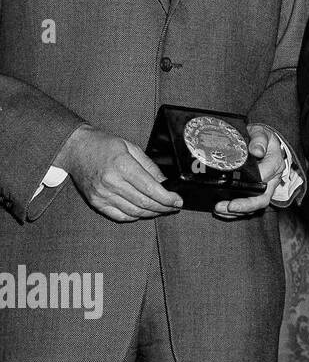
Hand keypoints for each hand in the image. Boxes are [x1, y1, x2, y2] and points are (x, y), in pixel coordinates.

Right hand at [56, 125, 182, 221]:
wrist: (76, 149)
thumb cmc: (105, 145)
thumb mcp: (131, 147)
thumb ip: (150, 166)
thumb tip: (165, 183)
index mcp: (122, 166)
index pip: (150, 189)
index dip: (167, 198)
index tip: (178, 201)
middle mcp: (111, 183)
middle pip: (144, 203)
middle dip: (164, 207)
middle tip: (174, 206)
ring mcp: (102, 195)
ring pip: (134, 212)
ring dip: (151, 213)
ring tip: (162, 209)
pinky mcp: (96, 202)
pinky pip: (119, 216)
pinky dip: (134, 216)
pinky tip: (143, 211)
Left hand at [213, 124, 285, 218]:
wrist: (262, 142)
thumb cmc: (262, 138)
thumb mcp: (262, 133)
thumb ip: (259, 139)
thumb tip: (256, 151)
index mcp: (275, 164)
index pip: (267, 175)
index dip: (255, 181)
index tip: (239, 183)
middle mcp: (272, 179)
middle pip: (263, 198)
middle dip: (246, 205)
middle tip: (228, 206)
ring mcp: (264, 188)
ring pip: (254, 205)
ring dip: (237, 211)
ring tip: (219, 209)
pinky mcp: (255, 192)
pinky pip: (247, 205)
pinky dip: (235, 212)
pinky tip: (222, 211)